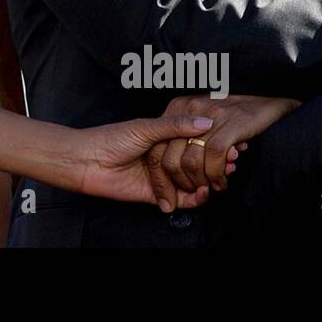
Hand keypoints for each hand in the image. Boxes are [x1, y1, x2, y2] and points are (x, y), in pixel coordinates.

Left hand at [68, 114, 225, 209]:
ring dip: (209, 180)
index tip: (234, 141)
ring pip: (193, 182)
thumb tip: (206, 121)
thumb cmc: (112, 138)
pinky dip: (196, 199)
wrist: (87, 162)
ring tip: (224, 175)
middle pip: (197, 163)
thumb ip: (175, 126)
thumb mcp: (146, 127)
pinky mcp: (158, 195)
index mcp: (163, 138)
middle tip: (234, 159)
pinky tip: (205, 192)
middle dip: (216, 162)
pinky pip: (182, 200)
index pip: (195, 141)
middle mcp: (165, 157)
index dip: (213, 142)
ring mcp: (163, 177)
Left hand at [148, 94, 300, 209]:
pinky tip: (221, 181)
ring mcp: (208, 116)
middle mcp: (187, 110)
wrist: (265, 92)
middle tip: (194, 192)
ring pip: (191, 162)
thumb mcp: (198, 118)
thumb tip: (173, 168)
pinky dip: (217, 175)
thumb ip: (182, 135)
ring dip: (201, 183)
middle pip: (170, 160)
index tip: (169, 196)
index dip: (161, 178)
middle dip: (181, 185)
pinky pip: (215, 156)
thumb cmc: (230, 109)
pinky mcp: (229, 123)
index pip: (157, 150)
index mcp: (176, 109)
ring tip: (211, 187)